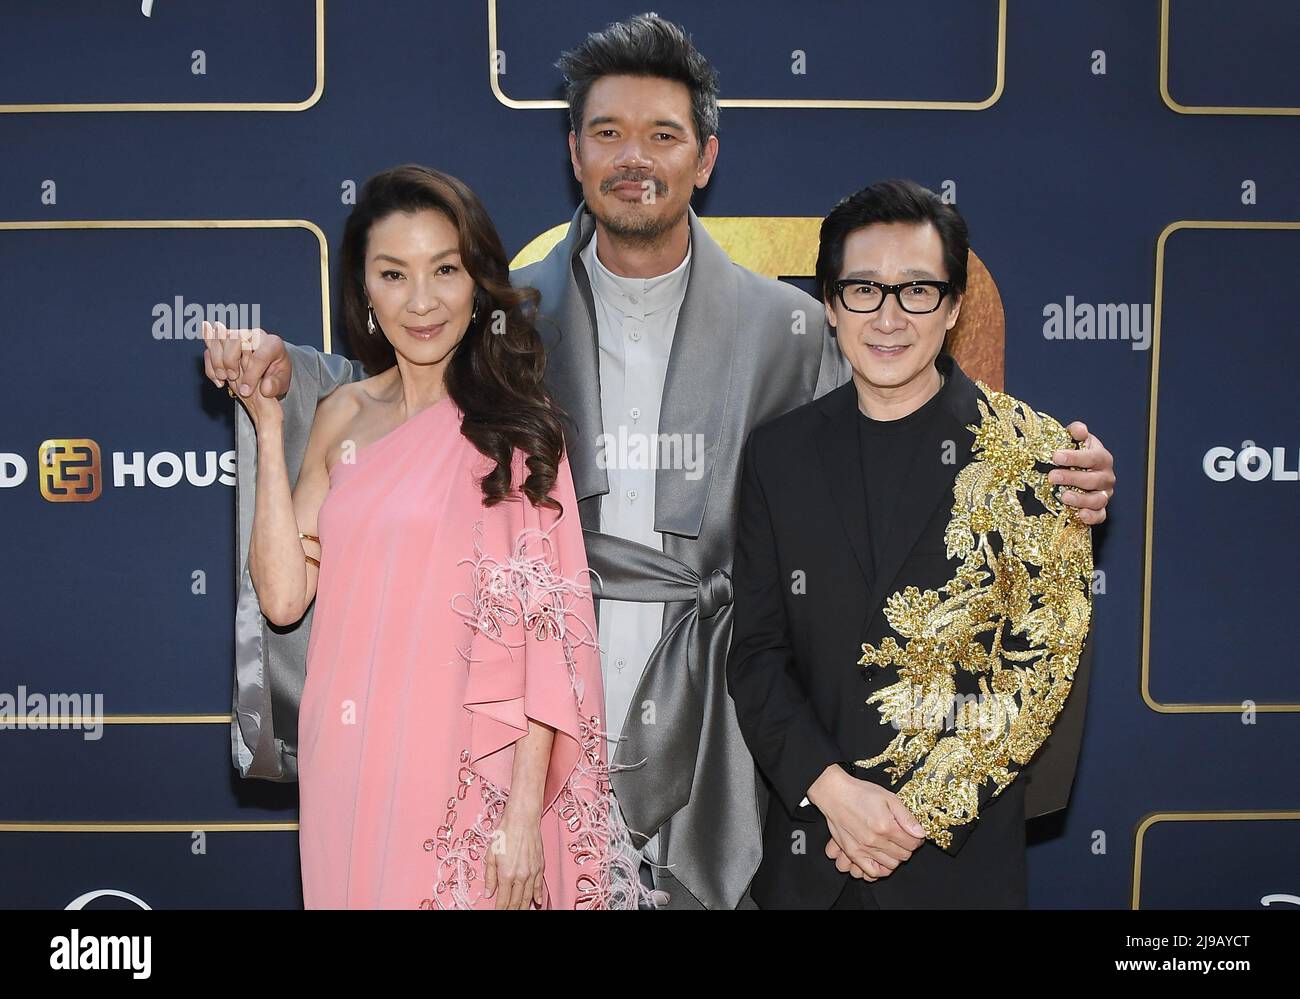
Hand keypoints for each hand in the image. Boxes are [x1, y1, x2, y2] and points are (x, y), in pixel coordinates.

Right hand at [201, 321, 282, 431]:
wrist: (269, 369)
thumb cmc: (276, 374)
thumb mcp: (282, 382)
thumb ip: (275, 386)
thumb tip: (265, 389)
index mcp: (272, 344)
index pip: (260, 356)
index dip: (251, 375)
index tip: (246, 391)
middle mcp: (254, 335)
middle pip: (236, 339)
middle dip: (230, 360)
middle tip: (233, 378)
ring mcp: (237, 335)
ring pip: (219, 339)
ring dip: (217, 360)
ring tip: (223, 378)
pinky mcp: (224, 342)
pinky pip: (211, 348)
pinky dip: (210, 364)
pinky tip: (218, 379)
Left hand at [485, 804, 544, 909]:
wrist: (523, 819)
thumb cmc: (505, 833)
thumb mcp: (491, 854)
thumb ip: (490, 876)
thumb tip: (488, 893)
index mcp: (506, 874)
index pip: (503, 900)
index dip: (500, 909)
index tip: (497, 912)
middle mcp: (521, 876)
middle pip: (516, 901)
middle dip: (511, 910)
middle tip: (508, 913)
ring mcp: (532, 872)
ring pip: (528, 896)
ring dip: (524, 906)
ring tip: (521, 911)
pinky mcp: (540, 866)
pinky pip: (539, 886)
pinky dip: (537, 896)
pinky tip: (537, 902)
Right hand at [809, 765, 923, 879]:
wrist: (835, 794)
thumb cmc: (861, 793)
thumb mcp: (888, 798)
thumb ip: (906, 817)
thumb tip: (921, 833)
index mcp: (887, 826)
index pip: (913, 843)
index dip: (917, 839)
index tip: (914, 835)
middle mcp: (876, 840)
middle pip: (904, 855)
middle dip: (907, 847)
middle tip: (902, 838)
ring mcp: (863, 848)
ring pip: (891, 865)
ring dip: (895, 857)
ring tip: (891, 846)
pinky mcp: (853, 853)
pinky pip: (872, 872)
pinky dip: (880, 870)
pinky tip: (881, 859)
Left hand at [1052, 422, 1114, 525]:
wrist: (1080, 470)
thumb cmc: (1076, 454)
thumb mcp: (1076, 441)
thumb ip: (1076, 433)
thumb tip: (1079, 429)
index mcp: (1101, 458)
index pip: (1092, 457)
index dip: (1074, 457)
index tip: (1055, 456)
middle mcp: (1106, 476)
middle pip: (1093, 480)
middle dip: (1072, 478)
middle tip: (1052, 476)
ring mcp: (1104, 494)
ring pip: (1097, 499)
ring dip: (1080, 499)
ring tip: (1063, 496)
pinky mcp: (1100, 509)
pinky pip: (1100, 516)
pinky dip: (1091, 517)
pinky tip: (1079, 514)